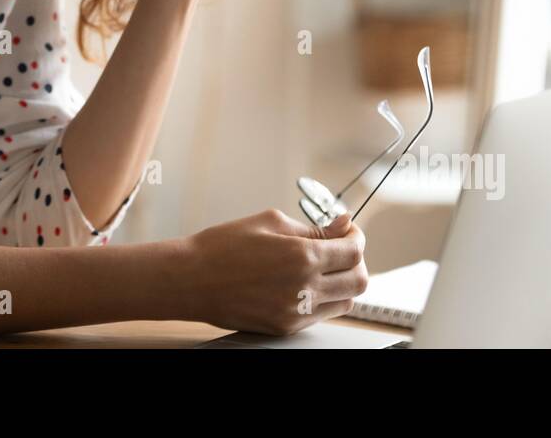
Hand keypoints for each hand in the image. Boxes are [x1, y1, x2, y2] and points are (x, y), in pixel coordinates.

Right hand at [176, 208, 368, 335]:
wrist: (191, 280)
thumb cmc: (223, 246)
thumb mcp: (270, 222)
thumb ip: (313, 227)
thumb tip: (342, 225)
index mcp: (303, 257)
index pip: (354, 250)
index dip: (356, 236)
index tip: (347, 230)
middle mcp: (305, 288)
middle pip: (359, 280)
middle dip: (356, 260)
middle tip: (340, 247)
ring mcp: (296, 313)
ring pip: (345, 302)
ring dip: (342, 282)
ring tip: (322, 266)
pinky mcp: (286, 327)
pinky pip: (321, 315)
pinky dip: (323, 298)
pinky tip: (303, 282)